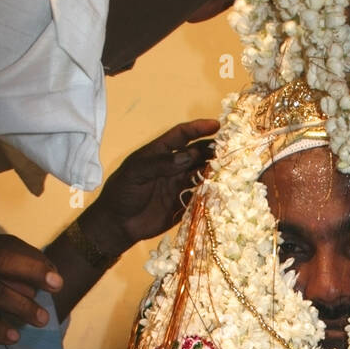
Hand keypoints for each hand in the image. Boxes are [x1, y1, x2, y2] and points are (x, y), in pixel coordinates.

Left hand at [80, 119, 218, 258]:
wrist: (118, 224)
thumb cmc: (122, 192)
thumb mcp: (136, 172)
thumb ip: (161, 163)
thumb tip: (189, 155)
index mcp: (159, 153)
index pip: (182, 135)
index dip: (198, 128)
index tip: (216, 125)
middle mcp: (173, 166)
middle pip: (197, 153)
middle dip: (213, 148)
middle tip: (230, 147)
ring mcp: (179, 184)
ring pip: (202, 172)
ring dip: (215, 168)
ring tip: (231, 165)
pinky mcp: (183, 202)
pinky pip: (201, 193)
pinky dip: (211, 189)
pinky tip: (223, 186)